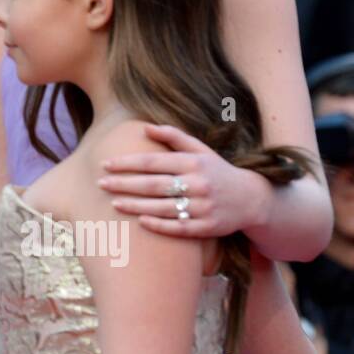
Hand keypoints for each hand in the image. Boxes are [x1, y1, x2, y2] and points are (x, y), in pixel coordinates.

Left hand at [97, 124, 270, 238]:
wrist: (252, 199)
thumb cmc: (217, 171)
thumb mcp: (200, 150)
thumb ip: (174, 137)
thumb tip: (145, 126)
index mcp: (193, 162)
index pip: (153, 161)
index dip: (127, 163)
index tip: (105, 164)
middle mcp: (198, 184)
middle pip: (154, 184)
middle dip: (125, 184)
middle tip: (101, 183)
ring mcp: (203, 207)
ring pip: (163, 207)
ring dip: (136, 206)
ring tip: (114, 203)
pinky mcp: (208, 227)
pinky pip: (179, 227)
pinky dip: (159, 225)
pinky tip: (140, 222)